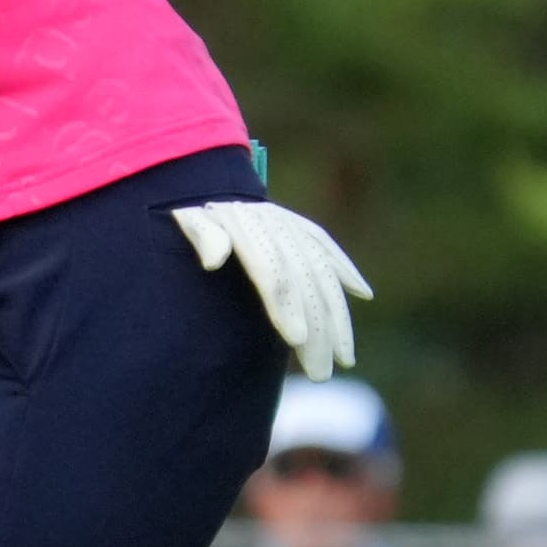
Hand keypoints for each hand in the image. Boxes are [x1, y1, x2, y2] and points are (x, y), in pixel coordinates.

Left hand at [171, 200, 369, 379]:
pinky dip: (345, 269)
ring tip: (345, 358)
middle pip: (304, 283)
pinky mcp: (294, 223)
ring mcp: (288, 224)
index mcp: (246, 228)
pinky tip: (364, 294)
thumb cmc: (182, 209)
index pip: (272, 274)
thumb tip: (212, 260)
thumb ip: (202, 236)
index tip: (297, 339)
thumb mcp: (183, 219)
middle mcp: (275, 226)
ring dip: (338, 316)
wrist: (188, 174)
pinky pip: (324, 247)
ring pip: (322, 273)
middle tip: (323, 373)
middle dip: (319, 329)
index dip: (286, 306)